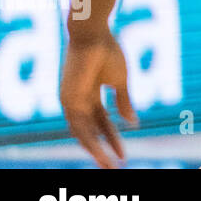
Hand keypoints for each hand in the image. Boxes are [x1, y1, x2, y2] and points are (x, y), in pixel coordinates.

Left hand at [59, 25, 136, 168]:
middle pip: (91, 131)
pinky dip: (89, 140)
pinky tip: (102, 150)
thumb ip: (124, 101)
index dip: (114, 137)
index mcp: (90, 94)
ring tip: (110, 165)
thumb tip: (132, 122)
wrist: (94, 34)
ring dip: (96, 151)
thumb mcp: (120, 80)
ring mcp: (71, 101)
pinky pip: (78, 125)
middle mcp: (78, 101)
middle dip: (103, 150)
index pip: (102, 122)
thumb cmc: (108, 50)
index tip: (125, 153)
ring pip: (83, 133)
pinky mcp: (67, 99)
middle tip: (115, 166)